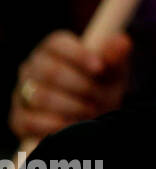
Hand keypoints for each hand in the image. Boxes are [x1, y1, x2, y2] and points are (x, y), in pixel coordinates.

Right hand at [9, 31, 131, 140]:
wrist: (94, 113)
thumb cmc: (102, 84)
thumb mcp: (115, 68)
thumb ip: (117, 53)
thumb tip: (122, 43)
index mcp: (54, 48)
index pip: (58, 44)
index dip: (79, 55)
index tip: (100, 68)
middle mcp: (33, 66)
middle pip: (51, 71)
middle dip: (82, 86)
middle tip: (100, 97)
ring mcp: (23, 92)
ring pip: (41, 97)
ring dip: (73, 107)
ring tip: (91, 111)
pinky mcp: (19, 117)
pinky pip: (30, 121)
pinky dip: (56, 125)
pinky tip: (73, 124)